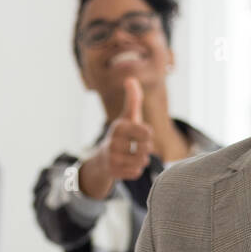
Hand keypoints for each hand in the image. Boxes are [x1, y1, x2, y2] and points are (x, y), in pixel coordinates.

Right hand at [81, 77, 153, 196]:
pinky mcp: (113, 172)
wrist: (102, 158)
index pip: (147, 132)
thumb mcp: (127, 116)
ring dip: (141, 160)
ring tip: (132, 155)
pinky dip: (135, 170)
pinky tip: (127, 165)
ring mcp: (112, 158)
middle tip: (136, 146)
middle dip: (145, 148)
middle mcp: (113, 142)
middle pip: (146, 149)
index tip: (140, 134)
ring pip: (142, 162)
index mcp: (118, 127)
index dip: (148, 135)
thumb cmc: (121, 134)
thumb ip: (132, 99)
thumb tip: (130, 79)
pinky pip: (136, 173)